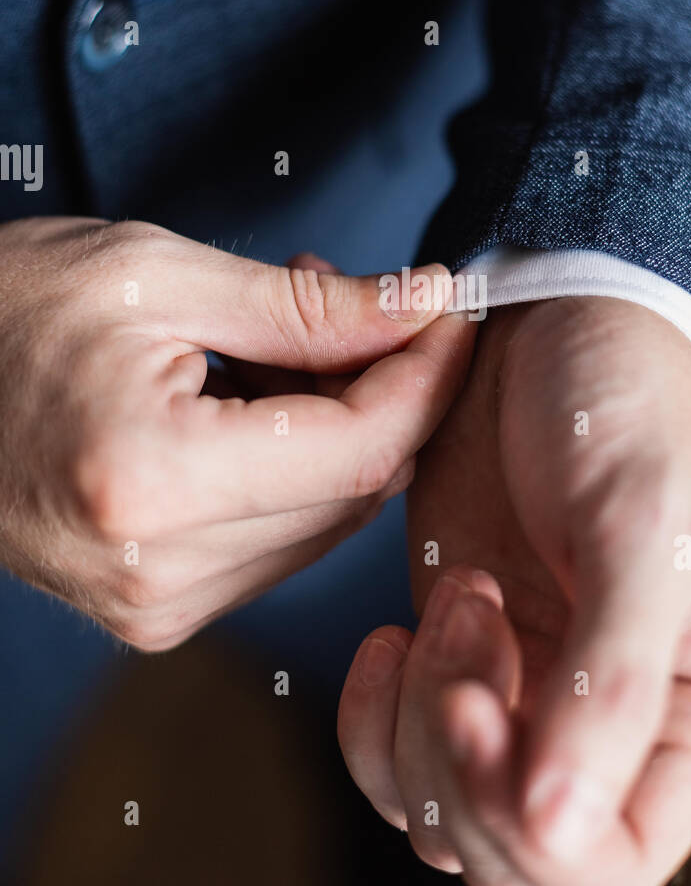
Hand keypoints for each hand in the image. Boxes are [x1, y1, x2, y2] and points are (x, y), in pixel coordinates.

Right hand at [0, 217, 471, 649]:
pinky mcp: (151, 610)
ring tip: (286, 337)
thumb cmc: (1, 310)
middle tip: (363, 300)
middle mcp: (153, 569)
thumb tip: (422, 303)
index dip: (427, 374)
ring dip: (339, 427)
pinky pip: (276, 540)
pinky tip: (256, 397)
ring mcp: (150, 605)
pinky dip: (293, 467)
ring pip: (326, 521)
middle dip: (387, 390)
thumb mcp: (155, 275)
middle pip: (354, 490)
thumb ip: (306, 306)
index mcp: (150, 479)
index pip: (360, 447)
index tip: (451, 308)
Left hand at [338, 297, 690, 885]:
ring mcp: (525, 702)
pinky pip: (393, 759)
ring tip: (454, 593)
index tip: (479, 703)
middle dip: (459, 759)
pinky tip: (386, 631)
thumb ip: (614, 684)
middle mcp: (610, 731)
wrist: (554, 329)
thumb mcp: (644, 534)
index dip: (529, 824)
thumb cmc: (627, 415)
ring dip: (414, 726)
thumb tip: (558, 831)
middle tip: (467, 615)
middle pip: (508, 855)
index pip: (608, 867)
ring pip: (439, 818)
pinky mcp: (457, 664)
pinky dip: (369, 719)